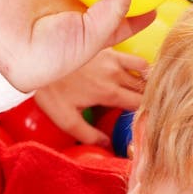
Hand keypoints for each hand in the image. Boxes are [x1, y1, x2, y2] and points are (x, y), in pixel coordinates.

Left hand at [34, 48, 148, 145]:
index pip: (140, 105)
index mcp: (108, 93)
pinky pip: (134, 57)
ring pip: (144, 70)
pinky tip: (138, 75)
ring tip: (147, 95)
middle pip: (145, 88)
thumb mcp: (66, 119)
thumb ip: (88, 135)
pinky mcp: (108, 48)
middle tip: (154, 111)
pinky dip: (142, 67)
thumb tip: (107, 145)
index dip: (148, 115)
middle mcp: (115, 74)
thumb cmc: (50, 91)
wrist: (38, 58)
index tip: (150, 123)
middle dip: (151, 100)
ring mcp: (113, 58)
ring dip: (149, 83)